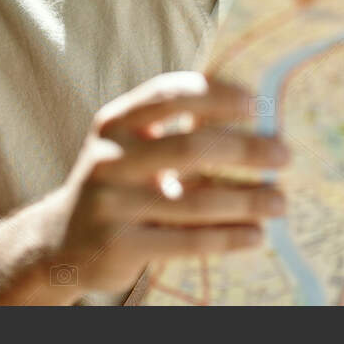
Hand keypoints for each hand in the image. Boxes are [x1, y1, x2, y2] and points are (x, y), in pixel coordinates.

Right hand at [35, 70, 288, 298]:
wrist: (59, 242)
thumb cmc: (117, 185)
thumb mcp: (130, 148)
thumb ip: (174, 130)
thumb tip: (253, 117)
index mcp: (114, 124)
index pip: (167, 96)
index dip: (214, 96)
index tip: (255, 103)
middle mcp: (109, 159)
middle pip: (189, 148)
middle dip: (245, 150)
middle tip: (284, 153)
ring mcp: (110, 204)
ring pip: (193, 201)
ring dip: (246, 200)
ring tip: (280, 202)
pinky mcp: (119, 247)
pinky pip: (186, 241)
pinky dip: (227, 237)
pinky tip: (256, 235)